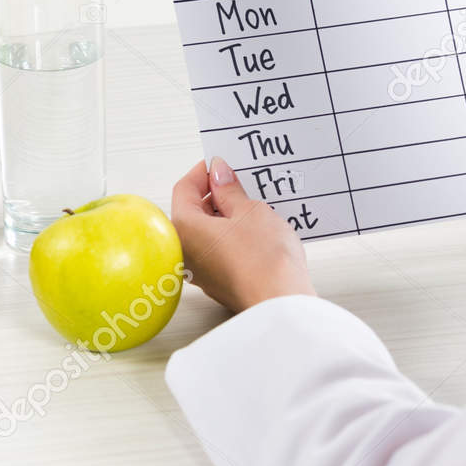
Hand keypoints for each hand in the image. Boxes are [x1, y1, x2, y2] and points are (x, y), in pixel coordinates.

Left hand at [171, 158, 315, 313]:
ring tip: (254, 205)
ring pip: (209, 232)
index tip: (223, 164)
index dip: (204, 171)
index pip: (184, 189)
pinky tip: (257, 230)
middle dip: (217, 194)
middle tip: (242, 182)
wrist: (282, 301)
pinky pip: (221, 250)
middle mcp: (186, 252)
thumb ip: (229, 190)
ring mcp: (203, 271)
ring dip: (228, 215)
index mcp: (184, 229)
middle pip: (194, 211)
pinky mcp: (221, 283)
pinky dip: (234, 236)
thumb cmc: (264, 259)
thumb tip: (219, 174)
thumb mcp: (249, 210)